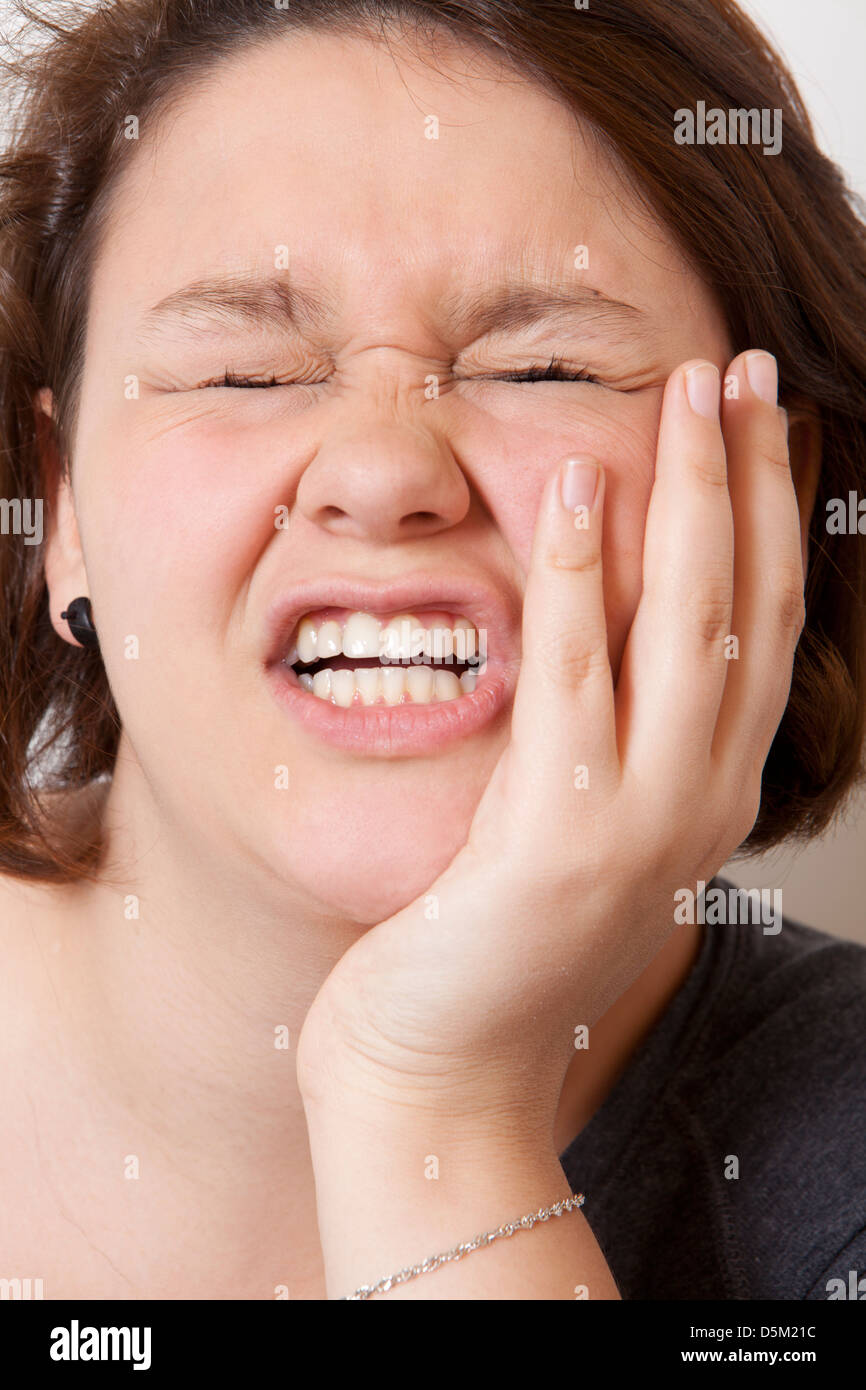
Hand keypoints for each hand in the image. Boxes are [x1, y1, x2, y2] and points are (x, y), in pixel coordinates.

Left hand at [296, 351, 802, 1132]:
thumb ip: (604, 745)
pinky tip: (583, 485)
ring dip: (698, 497)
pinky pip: (580, 675)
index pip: (764, 631)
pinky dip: (587, 572)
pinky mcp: (563, 834)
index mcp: (705, 794)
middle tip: (750, 371)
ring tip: (695, 390)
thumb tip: (600, 643)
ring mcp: (641, 820)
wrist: (447, 1071)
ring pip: (693, 625)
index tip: (768, 428)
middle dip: (754, 481)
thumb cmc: (494, 948)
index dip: (776, 521)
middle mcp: (699, 800)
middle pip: (751, 608)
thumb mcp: (575, 830)